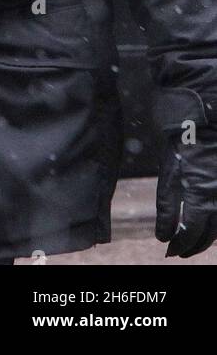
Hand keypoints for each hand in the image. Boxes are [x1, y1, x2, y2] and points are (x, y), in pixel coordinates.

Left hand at [155, 127, 216, 256]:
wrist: (200, 123)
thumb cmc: (181, 147)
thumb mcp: (168, 176)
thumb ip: (166, 208)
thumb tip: (163, 236)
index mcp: (201, 198)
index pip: (192, 234)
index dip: (181, 245)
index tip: (171, 251)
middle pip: (209, 235)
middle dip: (194, 246)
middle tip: (181, 252)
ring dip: (207, 238)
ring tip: (193, 242)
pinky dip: (215, 224)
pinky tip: (206, 223)